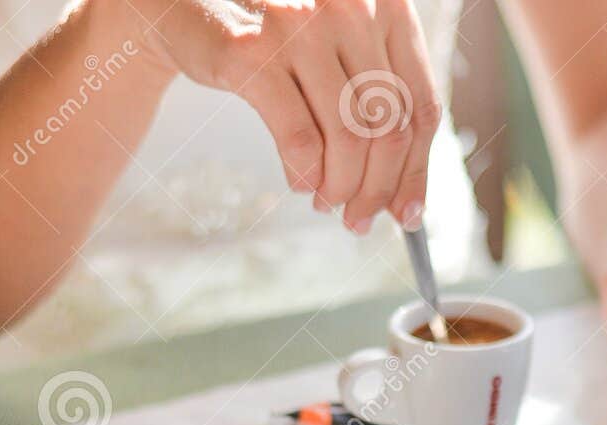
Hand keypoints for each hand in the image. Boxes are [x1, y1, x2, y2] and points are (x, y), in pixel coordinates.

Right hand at [122, 0, 441, 231]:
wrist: (186, 3)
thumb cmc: (273, 34)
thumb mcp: (338, 52)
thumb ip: (375, 102)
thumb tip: (403, 194)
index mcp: (385, 5)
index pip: (421, 105)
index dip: (417, 170)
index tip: (407, 214)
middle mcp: (350, 8)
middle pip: (390, 128)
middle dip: (378, 190)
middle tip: (360, 221)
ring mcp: (301, 27)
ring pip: (349, 139)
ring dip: (340, 188)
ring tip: (326, 203)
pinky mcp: (252, 54)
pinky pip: (300, 140)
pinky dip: (305, 175)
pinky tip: (299, 182)